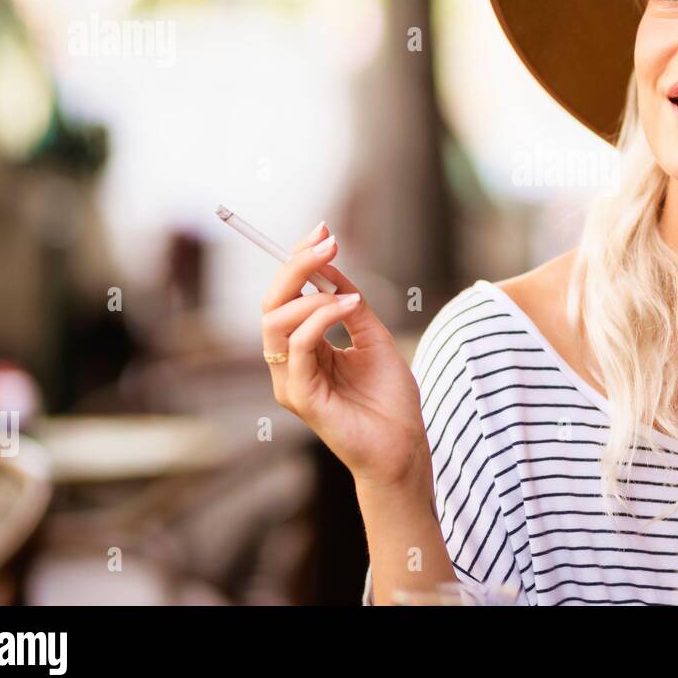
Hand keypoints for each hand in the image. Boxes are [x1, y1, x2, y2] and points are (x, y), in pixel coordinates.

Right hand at [260, 222, 428, 490]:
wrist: (404, 447)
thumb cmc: (390, 400)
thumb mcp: (375, 338)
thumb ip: (351, 306)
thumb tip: (331, 266)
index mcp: (305, 348)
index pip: (288, 296)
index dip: (300, 261)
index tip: (323, 230)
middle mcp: (290, 362)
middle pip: (273, 303)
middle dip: (296, 266)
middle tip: (327, 242)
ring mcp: (290, 381)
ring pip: (276, 323)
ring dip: (308, 294)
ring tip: (346, 289)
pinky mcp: (300, 398)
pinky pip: (297, 349)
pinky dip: (320, 320)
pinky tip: (347, 308)